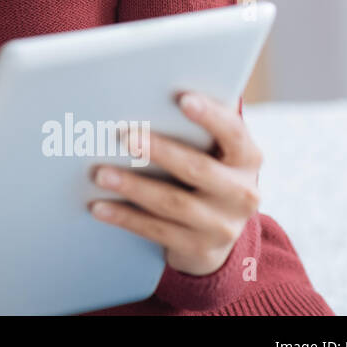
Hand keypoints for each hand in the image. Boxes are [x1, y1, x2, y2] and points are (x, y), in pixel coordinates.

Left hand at [87, 91, 261, 276]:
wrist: (217, 233)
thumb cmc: (204, 172)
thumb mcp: (212, 152)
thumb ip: (191, 129)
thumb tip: (142, 98)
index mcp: (247, 158)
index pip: (233, 133)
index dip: (211, 116)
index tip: (183, 99)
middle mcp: (242, 192)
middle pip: (198, 169)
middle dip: (160, 152)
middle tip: (125, 137)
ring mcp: (223, 225)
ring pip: (173, 203)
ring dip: (133, 187)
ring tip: (100, 174)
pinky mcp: (199, 248)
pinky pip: (157, 231)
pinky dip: (125, 217)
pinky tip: (99, 207)